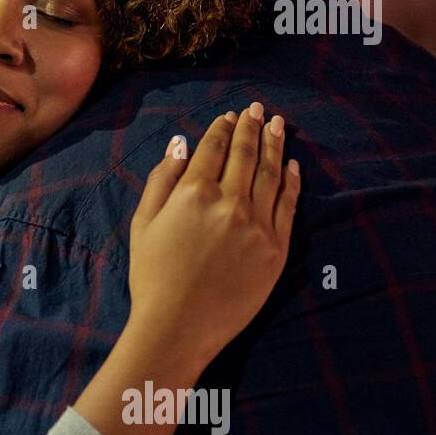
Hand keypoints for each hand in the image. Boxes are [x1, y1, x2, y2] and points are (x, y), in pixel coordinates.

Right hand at [127, 103, 298, 375]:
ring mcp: (258, 225)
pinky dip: (292, 180)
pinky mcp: (276, 248)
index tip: (228, 116)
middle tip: (256, 109)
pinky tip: (291, 164)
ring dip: (274, 144)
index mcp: (194, 194)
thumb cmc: (152, 276)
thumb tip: (181, 145)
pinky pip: (288, 205)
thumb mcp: (143, 223)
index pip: (213, 148)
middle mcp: (230, 203)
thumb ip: (162, 179)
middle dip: (251, 127)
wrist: (179, 326)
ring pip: (271, 174)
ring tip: (277, 124)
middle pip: (245, 154)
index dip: (222, 128)